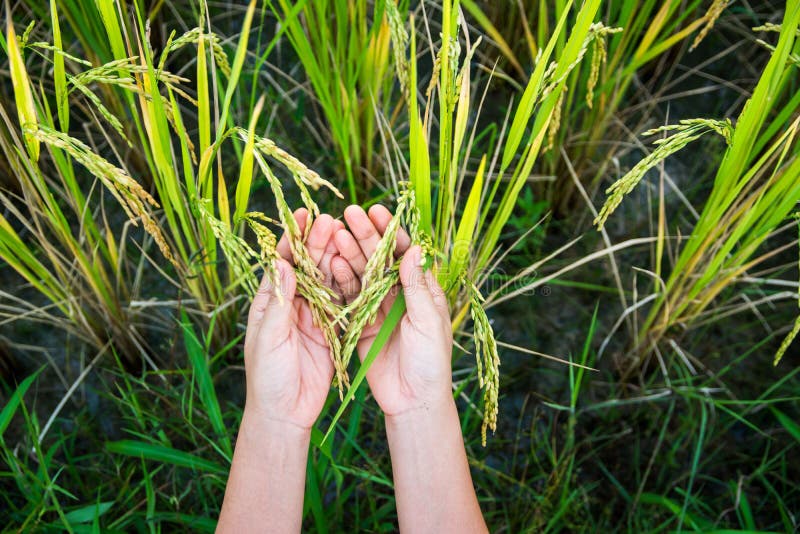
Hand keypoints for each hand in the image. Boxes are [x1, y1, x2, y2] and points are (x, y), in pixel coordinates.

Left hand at [243, 211, 343, 429]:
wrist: (286, 413)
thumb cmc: (268, 378)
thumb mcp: (269, 340)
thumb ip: (279, 304)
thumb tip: (284, 264)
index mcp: (270, 303)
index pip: (282, 263)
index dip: (293, 239)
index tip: (304, 215)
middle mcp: (292, 305)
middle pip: (307, 267)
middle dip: (318, 243)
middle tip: (331, 219)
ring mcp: (313, 316)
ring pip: (326, 281)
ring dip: (336, 258)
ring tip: (348, 234)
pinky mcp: (332, 331)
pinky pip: (343, 303)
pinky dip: (351, 285)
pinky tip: (361, 266)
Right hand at [331, 205, 453, 415]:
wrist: (413, 401)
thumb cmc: (431, 362)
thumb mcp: (427, 323)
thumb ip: (417, 288)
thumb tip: (414, 249)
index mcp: (422, 289)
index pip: (406, 252)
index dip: (391, 231)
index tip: (376, 211)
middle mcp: (400, 293)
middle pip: (381, 258)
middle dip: (366, 235)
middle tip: (349, 213)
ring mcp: (379, 307)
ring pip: (362, 273)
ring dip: (350, 253)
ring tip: (334, 232)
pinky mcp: (361, 323)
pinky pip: (349, 297)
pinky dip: (340, 280)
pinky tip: (331, 263)